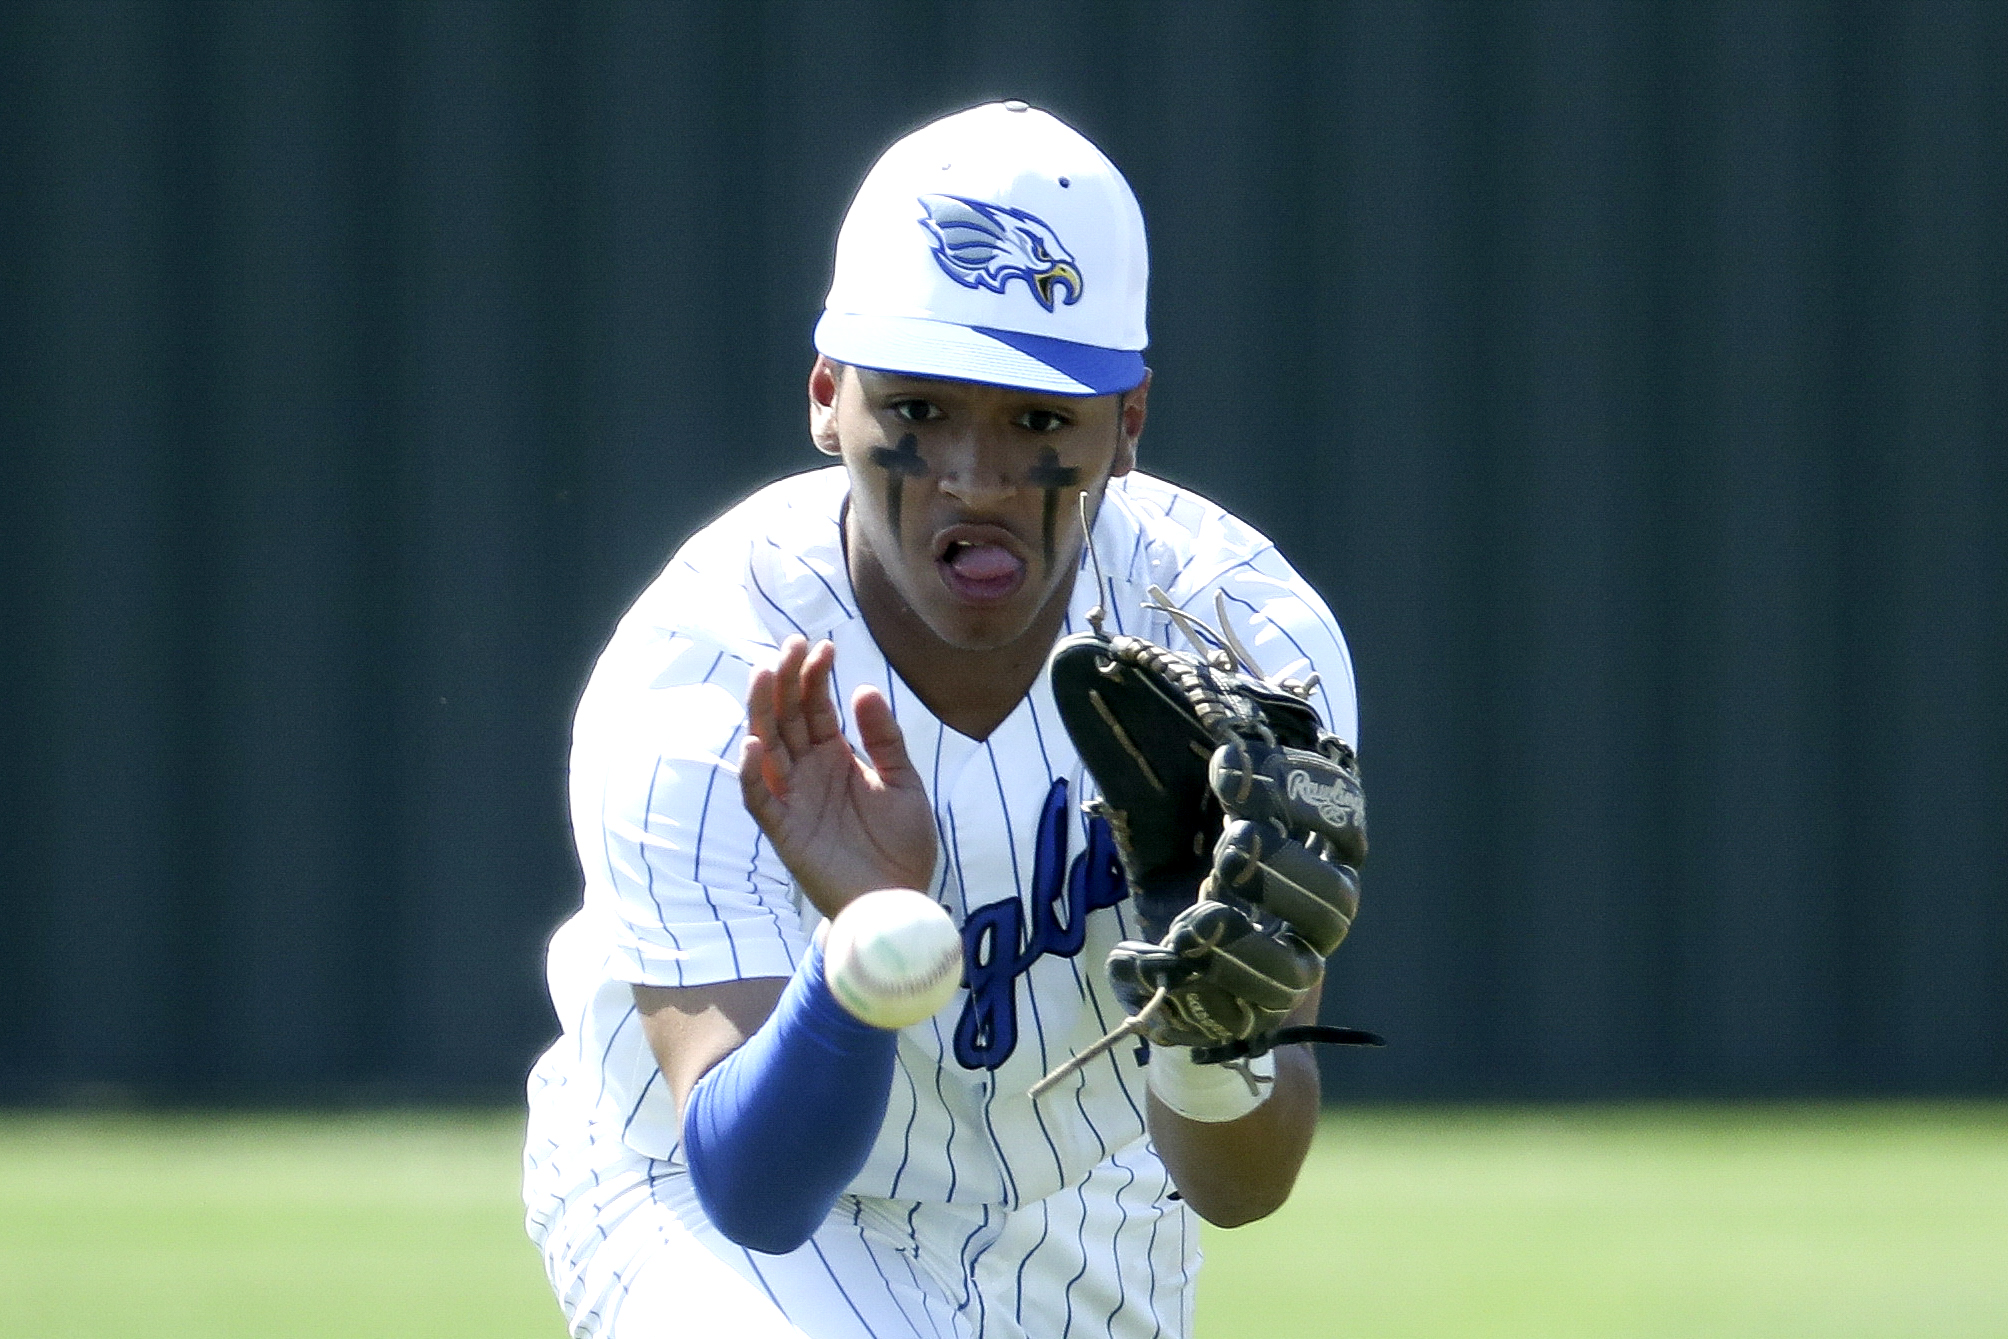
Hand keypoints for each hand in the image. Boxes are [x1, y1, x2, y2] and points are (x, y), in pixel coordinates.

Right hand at [739, 636, 936, 919]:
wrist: (900, 901)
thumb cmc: (902, 846)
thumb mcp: (903, 783)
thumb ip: (884, 739)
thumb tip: (863, 689)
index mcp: (836, 756)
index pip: (816, 706)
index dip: (815, 676)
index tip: (823, 646)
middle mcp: (809, 771)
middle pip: (787, 717)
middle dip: (786, 680)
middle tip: (789, 645)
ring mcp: (793, 798)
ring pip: (767, 746)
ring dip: (763, 710)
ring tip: (766, 674)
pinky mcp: (784, 830)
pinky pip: (759, 797)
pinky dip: (752, 772)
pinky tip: (755, 743)